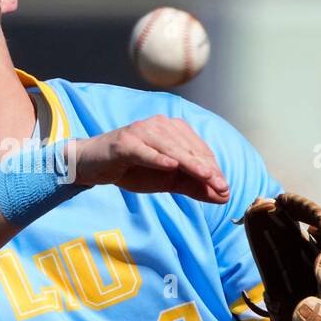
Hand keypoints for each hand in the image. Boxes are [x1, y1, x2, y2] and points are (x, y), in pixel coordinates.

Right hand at [65, 115, 229, 203]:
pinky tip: (170, 167)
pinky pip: (144, 150)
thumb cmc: (132, 169)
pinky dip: (157, 158)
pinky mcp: (124, 142)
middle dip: (206, 168)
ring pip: (170, 148)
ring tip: (205, 176)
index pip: (198, 149)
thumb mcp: (167, 181)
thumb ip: (194, 186)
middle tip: (221, 186)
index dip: (213, 168)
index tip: (225, 188)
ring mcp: (140, 131)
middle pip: (188, 148)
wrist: (94, 165)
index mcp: (172, 130)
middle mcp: (159, 125)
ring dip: (189, 163)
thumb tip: (223, 196)